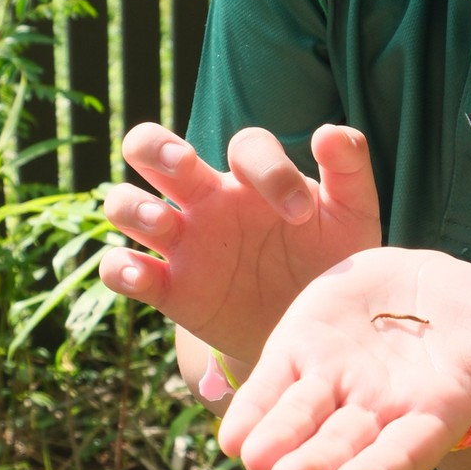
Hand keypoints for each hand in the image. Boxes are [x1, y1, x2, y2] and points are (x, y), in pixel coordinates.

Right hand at [99, 122, 381, 360]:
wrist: (309, 338)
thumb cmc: (329, 264)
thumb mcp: (351, 217)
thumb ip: (349, 169)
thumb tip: (329, 131)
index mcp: (250, 179)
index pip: (244, 145)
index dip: (269, 169)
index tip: (301, 215)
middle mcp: (205, 201)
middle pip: (148, 146)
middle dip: (156, 146)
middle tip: (183, 166)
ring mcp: (181, 244)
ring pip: (122, 203)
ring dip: (132, 206)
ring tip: (164, 224)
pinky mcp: (168, 290)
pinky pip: (120, 269)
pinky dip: (119, 268)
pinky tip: (141, 275)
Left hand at [217, 247, 470, 469]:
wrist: (429, 291)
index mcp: (429, 416)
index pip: (404, 453)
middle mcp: (375, 412)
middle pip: (344, 445)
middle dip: (316, 463)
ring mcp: (333, 386)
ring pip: (301, 420)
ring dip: (276, 439)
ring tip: (250, 458)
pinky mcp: (299, 354)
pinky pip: (270, 387)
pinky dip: (251, 408)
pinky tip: (229, 431)